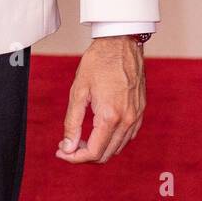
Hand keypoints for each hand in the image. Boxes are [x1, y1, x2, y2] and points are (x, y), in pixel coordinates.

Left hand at [56, 36, 144, 164]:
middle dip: (84, 155)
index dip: (74, 157)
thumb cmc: (99, 62)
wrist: (121, 43)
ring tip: (80, 140)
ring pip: (117, 148)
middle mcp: (127, 120)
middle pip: (106, 154)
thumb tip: (67, 147)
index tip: (61, 152)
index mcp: (110, 116)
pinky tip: (99, 132)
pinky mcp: (140, 111)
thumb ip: (72, 122)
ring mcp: (136, 117)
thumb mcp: (78, 91)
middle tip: (67, 146)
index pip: (93, 152)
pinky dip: (112, 141)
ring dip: (99, 149)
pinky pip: (127, 137)